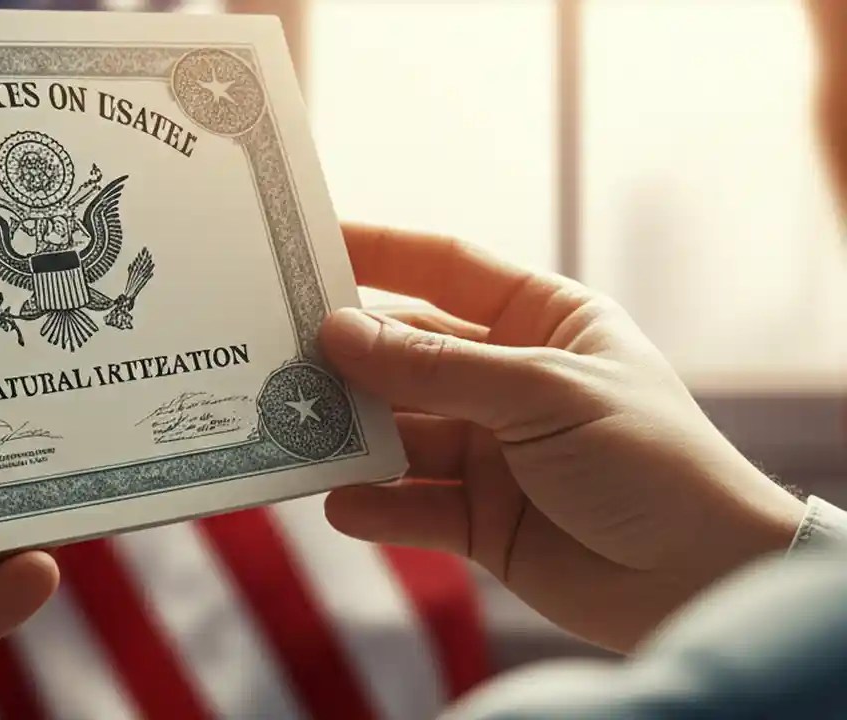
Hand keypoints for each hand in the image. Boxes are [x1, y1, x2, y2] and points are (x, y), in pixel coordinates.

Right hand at [319, 224, 805, 651]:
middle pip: (406, 355)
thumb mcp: (543, 393)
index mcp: (541, 322)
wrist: (702, 580)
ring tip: (291, 431)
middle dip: (348, 357)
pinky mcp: (478, 520)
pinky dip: (376, 507)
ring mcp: (489, 452)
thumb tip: (338, 332)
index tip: (308, 241)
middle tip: (273, 350)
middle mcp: (506, 380)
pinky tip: (344, 503)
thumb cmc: (649, 459)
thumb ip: (436, 368)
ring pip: (399, 434)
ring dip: (352, 436)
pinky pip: (411, 507)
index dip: (379, 252)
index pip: (445, 268)